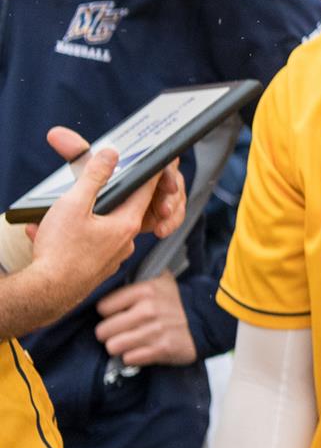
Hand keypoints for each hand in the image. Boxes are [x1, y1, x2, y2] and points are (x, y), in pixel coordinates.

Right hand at [23, 142, 163, 298]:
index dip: (147, 172)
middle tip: (80, 189)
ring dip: (75, 219)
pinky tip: (42, 234)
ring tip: (48, 218)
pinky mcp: (97, 269)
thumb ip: (94, 178)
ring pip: (98, 228)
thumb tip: (111, 155)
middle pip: (120, 208)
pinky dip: (68, 237)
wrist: (46, 293)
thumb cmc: (60, 250)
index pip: (146, 190)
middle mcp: (126, 242)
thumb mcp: (75, 205)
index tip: (149, 160)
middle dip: (99, 197)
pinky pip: (86, 245)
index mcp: (127, 223)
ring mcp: (113, 257)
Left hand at [95, 271, 196, 365]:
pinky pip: (129, 359)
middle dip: (110, 334)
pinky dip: (134, 357)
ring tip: (130, 342)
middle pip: (103, 331)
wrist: (208, 319)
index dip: (108, 313)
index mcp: (144, 291)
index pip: (102, 307)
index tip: (117, 314)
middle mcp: (147, 310)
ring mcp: (154, 331)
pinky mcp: (161, 349)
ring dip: (120, 347)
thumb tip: (110, 277)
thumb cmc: (177, 302)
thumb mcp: (160, 282)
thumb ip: (136, 279)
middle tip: (121, 332)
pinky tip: (142, 350)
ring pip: (113, 347)